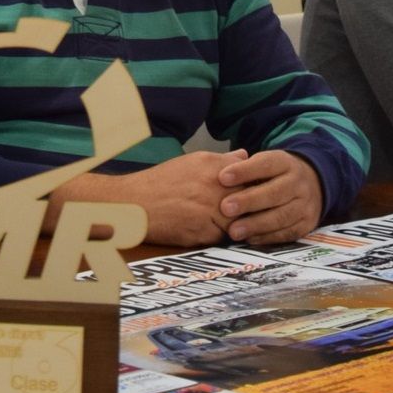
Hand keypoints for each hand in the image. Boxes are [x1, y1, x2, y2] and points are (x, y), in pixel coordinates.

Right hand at [104, 149, 248, 246]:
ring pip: (240, 220)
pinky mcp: (202, 233)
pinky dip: (222, 236)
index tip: (259, 190)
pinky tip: (213, 232)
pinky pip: (223, 237)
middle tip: (251, 210)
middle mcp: (216, 187)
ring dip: (239, 223)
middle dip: (252, 204)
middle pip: (250, 198)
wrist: (133, 204)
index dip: (258, 184)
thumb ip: (222, 159)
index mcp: (215, 166)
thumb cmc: (162, 181)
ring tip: (233, 223)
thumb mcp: (193, 160)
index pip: (253, 175)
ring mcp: (210, 211)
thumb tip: (245, 155)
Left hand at [217, 151, 323, 245]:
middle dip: (249, 201)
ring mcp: (305, 204)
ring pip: (281, 216)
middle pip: (275, 192)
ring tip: (233, 231)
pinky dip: (266, 237)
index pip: (266, 164)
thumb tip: (220, 173)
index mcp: (285, 163)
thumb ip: (244, 168)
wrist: (314, 185)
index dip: (245, 171)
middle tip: (225, 208)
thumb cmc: (276, 176)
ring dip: (256, 224)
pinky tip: (249, 239)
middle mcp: (298, 183)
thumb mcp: (265, 163)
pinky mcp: (306, 224)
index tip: (222, 177)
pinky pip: (286, 233)